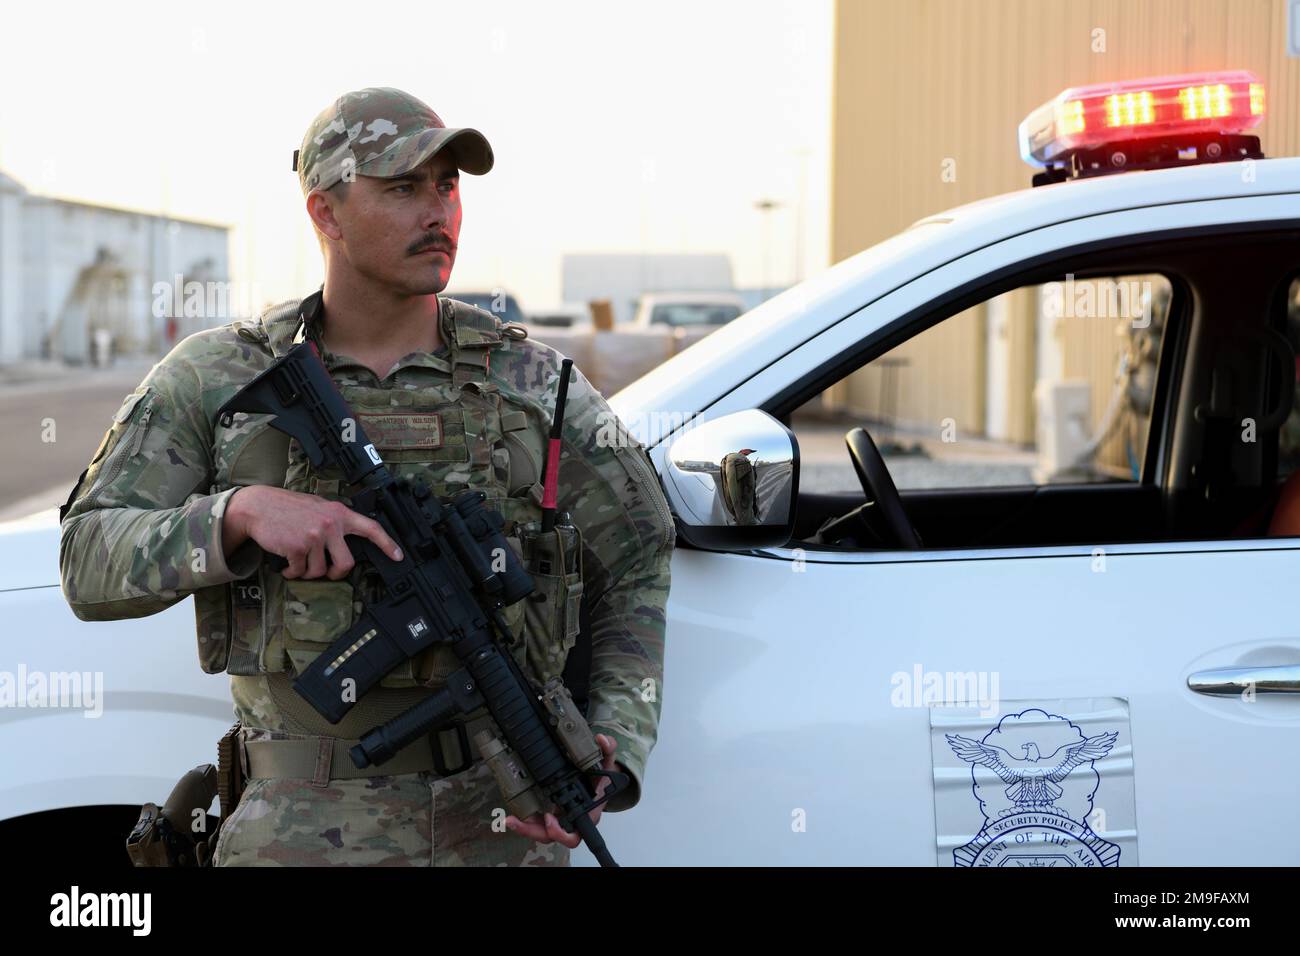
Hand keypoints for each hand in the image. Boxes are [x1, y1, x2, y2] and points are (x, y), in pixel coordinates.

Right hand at [225, 485, 402, 579]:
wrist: (258, 506)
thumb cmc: (288, 508)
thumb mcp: (318, 506)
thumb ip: (334, 521)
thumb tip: (346, 540)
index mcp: (339, 513)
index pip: (371, 528)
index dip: (387, 544)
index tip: (399, 556)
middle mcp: (331, 524)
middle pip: (347, 563)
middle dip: (336, 573)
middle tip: (327, 571)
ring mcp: (315, 536)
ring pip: (320, 571)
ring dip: (308, 572)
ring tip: (299, 561)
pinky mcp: (298, 548)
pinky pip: (300, 572)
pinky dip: (292, 573)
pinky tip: (287, 564)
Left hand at [504, 734, 618, 847]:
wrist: (598, 782)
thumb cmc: (601, 779)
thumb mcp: (607, 764)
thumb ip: (607, 751)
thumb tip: (602, 740)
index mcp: (587, 814)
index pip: (576, 833)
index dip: (562, 832)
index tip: (550, 818)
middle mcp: (572, 821)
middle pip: (552, 836)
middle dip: (534, 831)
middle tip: (520, 821)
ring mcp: (559, 819)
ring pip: (542, 833)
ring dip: (525, 828)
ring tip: (510, 820)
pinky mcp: (549, 814)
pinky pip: (537, 824)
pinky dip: (524, 821)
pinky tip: (512, 815)